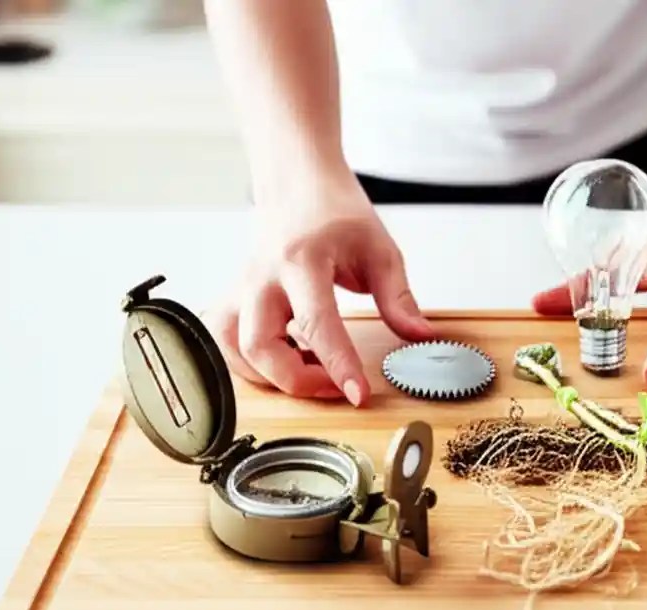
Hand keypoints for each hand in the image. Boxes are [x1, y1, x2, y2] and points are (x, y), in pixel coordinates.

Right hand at [205, 182, 434, 406]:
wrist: (296, 177)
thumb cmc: (333, 207)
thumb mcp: (379, 249)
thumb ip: (398, 298)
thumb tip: (420, 336)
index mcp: (302, 261)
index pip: (317, 324)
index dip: (338, 365)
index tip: (357, 394)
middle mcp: (263, 276)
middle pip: (259, 345)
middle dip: (296, 380)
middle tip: (335, 385)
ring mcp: (242, 287)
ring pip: (232, 347)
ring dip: (267, 374)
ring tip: (308, 371)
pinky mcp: (235, 295)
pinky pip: (225, 339)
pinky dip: (249, 361)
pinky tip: (284, 358)